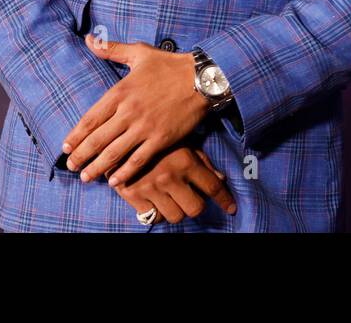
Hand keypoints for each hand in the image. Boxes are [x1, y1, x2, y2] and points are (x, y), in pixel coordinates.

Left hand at [63, 35, 208, 184]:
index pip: (90, 118)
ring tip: (86, 177)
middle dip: (81, 156)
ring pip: (114, 152)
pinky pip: (138, 159)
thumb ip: (111, 49)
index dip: (76, 135)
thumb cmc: (170, 64)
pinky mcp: (161, 138)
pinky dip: (124, 172)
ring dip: (97, 167)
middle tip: (71, 167)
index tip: (65, 147)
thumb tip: (88, 39)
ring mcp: (145, 127)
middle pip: (97, 139)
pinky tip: (114, 181)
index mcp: (120, 91)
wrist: (202, 78)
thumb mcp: (139, 53)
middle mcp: (129, 111)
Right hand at [114, 145, 237, 223]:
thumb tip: (220, 179)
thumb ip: (202, 161)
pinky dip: (157, 213)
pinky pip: (152, 217)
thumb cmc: (157, 135)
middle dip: (196, 205)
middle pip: (195, 208)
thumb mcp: (183, 142)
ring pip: (175, 216)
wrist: (119, 131)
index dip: (225, 200)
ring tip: (173, 199)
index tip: (232, 208)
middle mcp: (169, 176)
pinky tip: (157, 202)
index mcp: (185, 161)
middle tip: (191, 198)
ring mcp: (150, 187)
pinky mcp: (132, 195)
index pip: (212, 186)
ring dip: (177, 210)